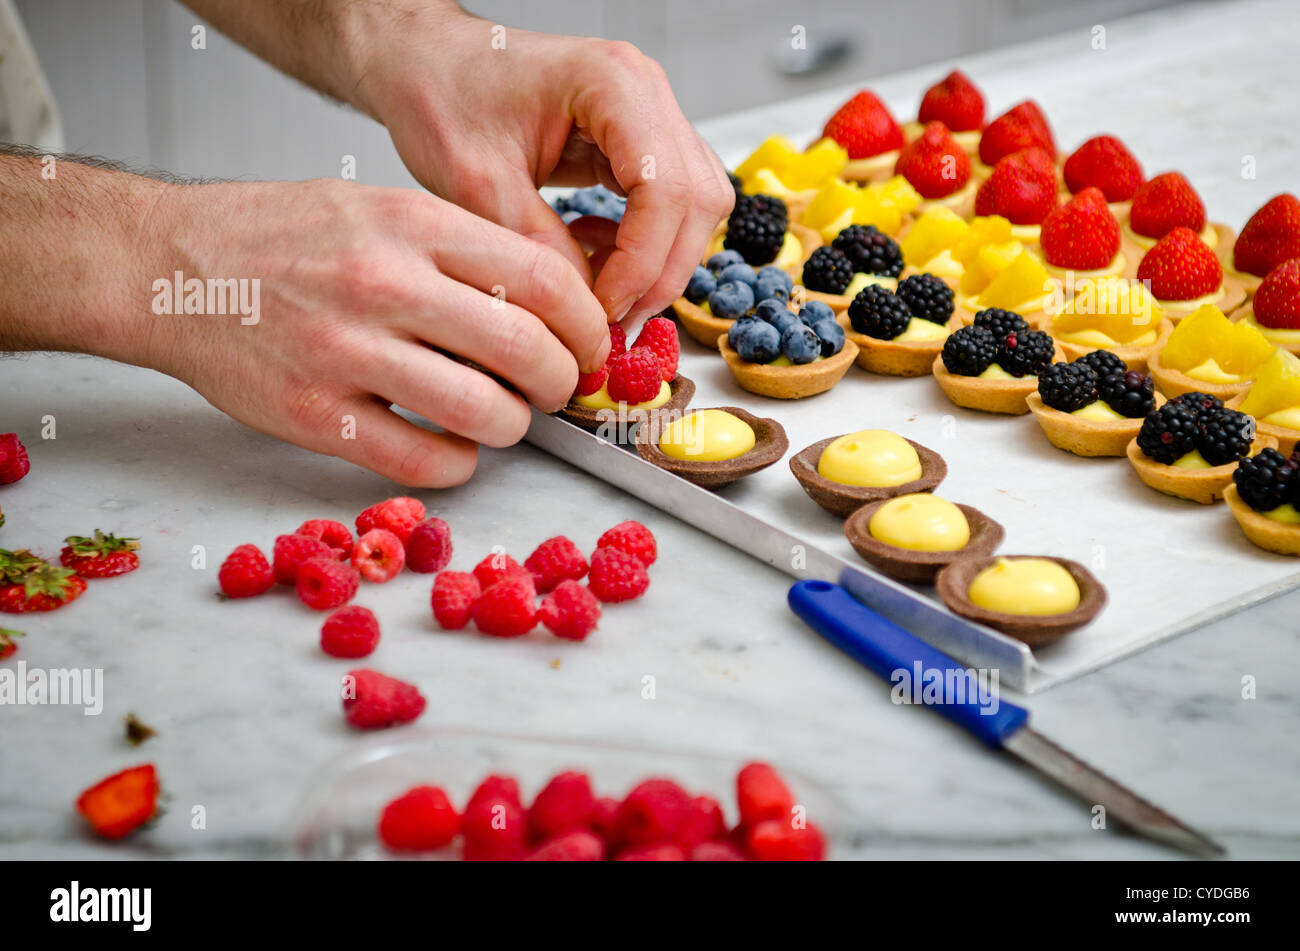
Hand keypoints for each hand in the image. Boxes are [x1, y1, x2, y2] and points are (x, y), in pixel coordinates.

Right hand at [137, 178, 609, 485]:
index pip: (547, 281)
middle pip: (528, 351)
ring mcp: (346, 352)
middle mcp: (384, 284)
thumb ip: (465, 251)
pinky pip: (423, 461)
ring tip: (504, 419)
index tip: (591, 347)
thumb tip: (555, 307)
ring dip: (514, 427)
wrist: (171, 266)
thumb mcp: (382, 208)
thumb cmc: (282, 238)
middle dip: (564, 383)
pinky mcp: (313, 416)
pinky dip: (459, 465)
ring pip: (484, 414)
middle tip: (558, 390)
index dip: (589, 326)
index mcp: (412, 225)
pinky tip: (453, 448)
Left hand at [342, 4, 733, 322]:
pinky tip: (593, 252)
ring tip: (601, 290)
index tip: (605, 307)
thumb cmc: (443, 92)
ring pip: (695, 206)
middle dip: (659, 272)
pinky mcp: (637, 142)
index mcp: (611, 83)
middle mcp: (644, 92)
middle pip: (697, 199)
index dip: (642, 261)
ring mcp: (648, 115)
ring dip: (656, 262)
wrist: (427, 63)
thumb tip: (582, 308)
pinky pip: (669, 205)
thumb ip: (534, 244)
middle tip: (613, 320)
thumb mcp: (475, 180)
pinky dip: (641, 245)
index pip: (665, 187)